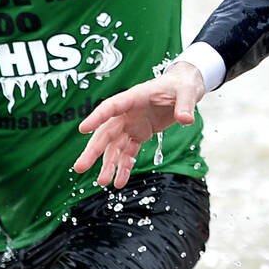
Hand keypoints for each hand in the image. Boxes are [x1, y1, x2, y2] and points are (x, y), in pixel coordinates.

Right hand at [73, 62, 204, 187]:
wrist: (184, 89)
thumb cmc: (182, 86)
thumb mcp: (187, 92)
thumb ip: (185, 105)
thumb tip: (186, 120)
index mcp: (135, 97)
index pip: (111, 106)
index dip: (97, 117)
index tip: (82, 129)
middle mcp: (128, 113)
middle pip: (106, 132)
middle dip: (94, 151)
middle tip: (80, 167)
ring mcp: (132, 124)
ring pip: (115, 146)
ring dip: (108, 164)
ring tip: (103, 182)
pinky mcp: (139, 133)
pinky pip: (128, 152)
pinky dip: (124, 166)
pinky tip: (120, 181)